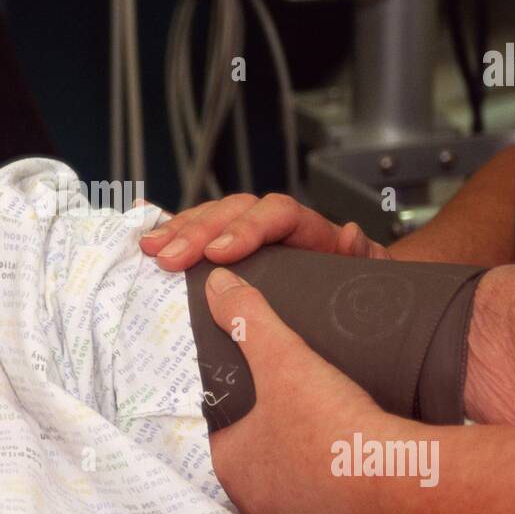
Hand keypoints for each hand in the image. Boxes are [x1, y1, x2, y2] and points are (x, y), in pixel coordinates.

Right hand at [139, 193, 390, 270]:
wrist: (360, 302)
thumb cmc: (363, 289)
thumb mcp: (372, 278)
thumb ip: (364, 258)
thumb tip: (350, 234)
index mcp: (310, 229)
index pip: (276, 213)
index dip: (246, 228)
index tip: (220, 254)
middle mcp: (274, 225)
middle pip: (232, 212)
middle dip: (197, 231)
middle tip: (168, 257)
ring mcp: (248, 235)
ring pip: (210, 218)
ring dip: (177, 231)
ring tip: (149, 249)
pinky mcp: (229, 253)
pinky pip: (199, 234)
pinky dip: (171, 228)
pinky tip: (142, 226)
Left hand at [203, 266, 413, 513]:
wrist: (403, 477)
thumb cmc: (333, 426)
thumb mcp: (284, 358)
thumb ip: (248, 319)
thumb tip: (216, 285)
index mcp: (230, 468)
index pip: (220, 427)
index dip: (239, 400)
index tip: (259, 382)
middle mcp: (255, 503)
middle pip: (256, 450)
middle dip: (274, 423)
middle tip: (295, 393)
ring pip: (291, 473)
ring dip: (305, 449)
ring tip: (323, 414)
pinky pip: (326, 493)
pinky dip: (334, 470)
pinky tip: (350, 444)